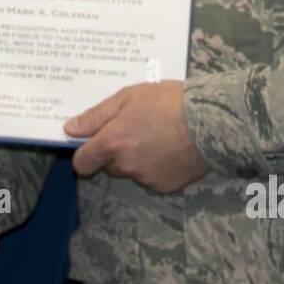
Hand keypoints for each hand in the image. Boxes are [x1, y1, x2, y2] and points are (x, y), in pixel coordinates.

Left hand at [65, 81, 208, 193]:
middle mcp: (126, 166)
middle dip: (116, 152)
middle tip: (136, 129)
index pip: (82, 163)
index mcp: (112, 143)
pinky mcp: (166, 187)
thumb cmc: (169, 101)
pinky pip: (152, 178)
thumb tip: (70, 129)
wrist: (213, 120)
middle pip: (108, 166)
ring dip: (137, 159)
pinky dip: (157, 167)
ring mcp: (146, 179)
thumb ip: (96, 116)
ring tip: (159, 135)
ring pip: (131, 171)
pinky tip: (171, 149)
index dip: (85, 154)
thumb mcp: (128, 97)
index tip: (94, 143)